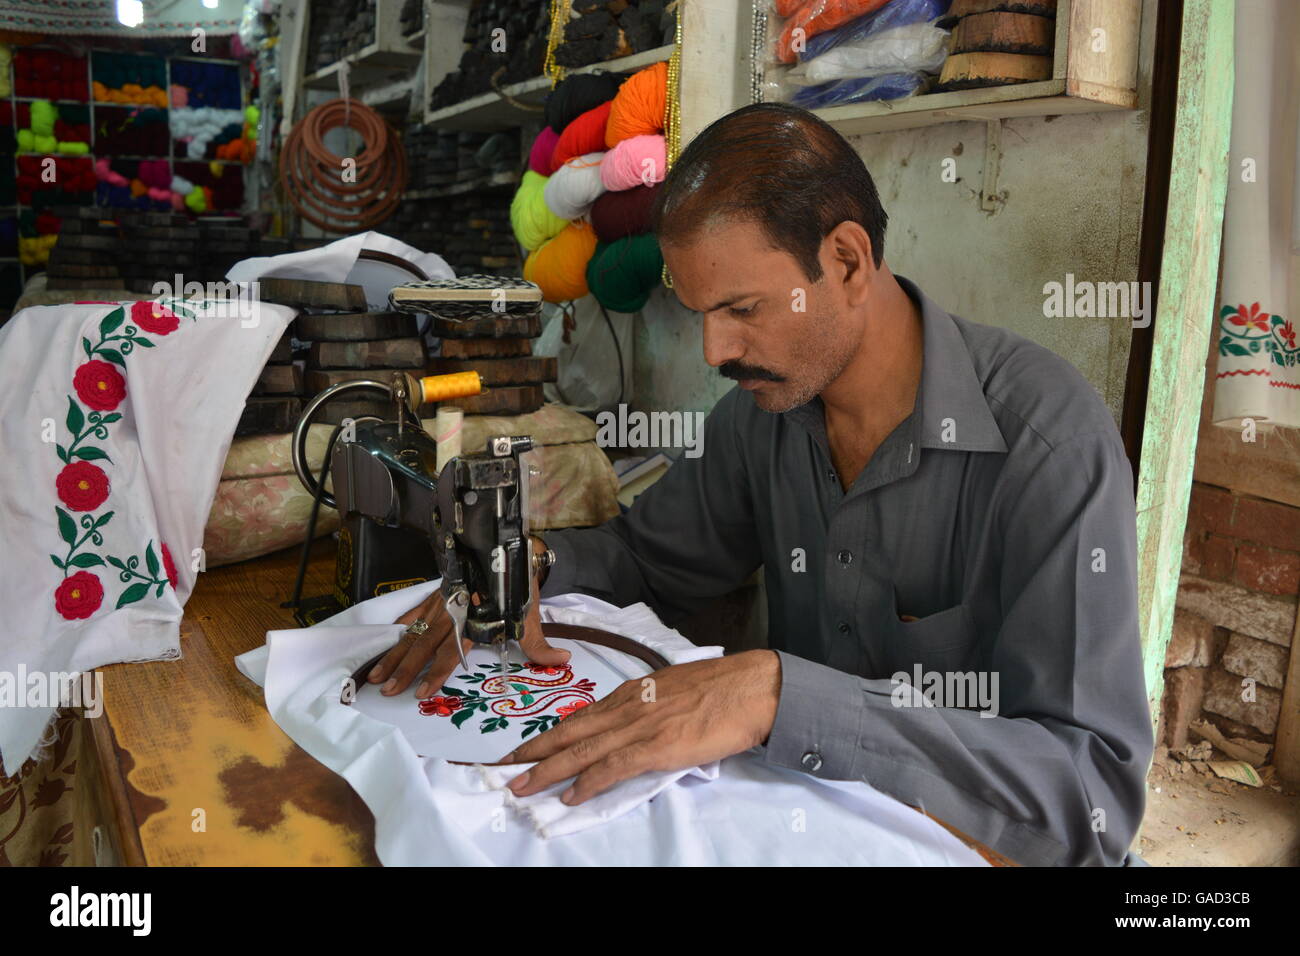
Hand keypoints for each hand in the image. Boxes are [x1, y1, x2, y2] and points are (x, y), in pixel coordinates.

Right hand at [370, 537, 568, 696]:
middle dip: (405, 668)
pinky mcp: (437, 591)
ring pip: (414, 630)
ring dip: (395, 653)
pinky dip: (401, 624)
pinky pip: (415, 610)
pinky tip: (389, 637)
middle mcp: (453, 610)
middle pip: (425, 644)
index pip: (452, 651)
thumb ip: (539, 643)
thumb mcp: (529, 615)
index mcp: (474, 618)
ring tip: (376, 674)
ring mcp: (441, 600)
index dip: (436, 672)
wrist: (511, 548)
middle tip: (386, 689)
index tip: (420, 692)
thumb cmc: (519, 585)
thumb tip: (562, 661)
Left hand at [501, 650, 781, 803]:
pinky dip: (587, 782)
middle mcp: (627, 707)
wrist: (752, 687)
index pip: (581, 716)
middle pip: (570, 732)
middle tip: (504, 768)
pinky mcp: (656, 748)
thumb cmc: (722, 687)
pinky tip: (570, 794)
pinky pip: (612, 768)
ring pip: (582, 751)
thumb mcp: (674, 688)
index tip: (526, 747)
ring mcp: (639, 727)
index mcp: (632, 693)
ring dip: (548, 771)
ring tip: (521, 786)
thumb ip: (650, 704)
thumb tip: (639, 724)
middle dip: (534, 752)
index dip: (551, 734)